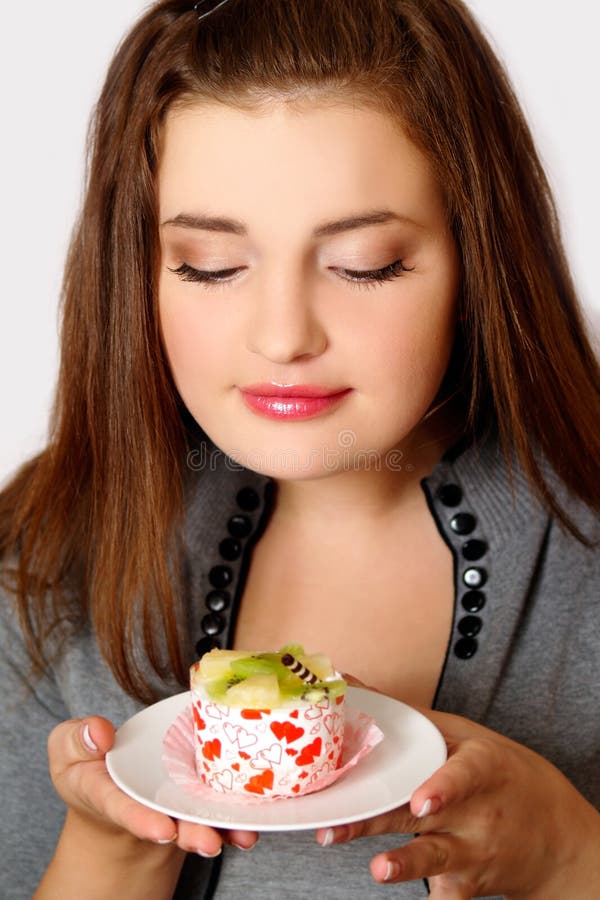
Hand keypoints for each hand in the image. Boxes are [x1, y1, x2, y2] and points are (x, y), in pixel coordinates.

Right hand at [48, 716, 257, 856]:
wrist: (115, 784)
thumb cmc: (90, 764)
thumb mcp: (68, 749)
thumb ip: (76, 741)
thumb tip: (99, 732)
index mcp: (109, 795)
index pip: (124, 808)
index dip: (142, 820)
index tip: (162, 831)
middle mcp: (146, 806)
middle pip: (170, 823)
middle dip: (191, 833)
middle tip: (209, 843)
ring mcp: (175, 806)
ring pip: (199, 821)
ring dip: (221, 831)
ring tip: (242, 838)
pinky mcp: (197, 799)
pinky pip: (218, 811)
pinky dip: (236, 819)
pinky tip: (254, 824)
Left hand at [316, 707, 599, 898]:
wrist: (554, 832)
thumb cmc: (497, 771)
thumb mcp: (466, 736)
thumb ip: (411, 717)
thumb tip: (349, 683)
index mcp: (481, 768)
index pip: (464, 776)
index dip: (443, 788)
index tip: (420, 801)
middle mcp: (478, 812)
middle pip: (421, 816)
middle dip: (377, 822)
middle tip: (335, 829)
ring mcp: (474, 852)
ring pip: (435, 859)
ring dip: (405, 865)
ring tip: (378, 869)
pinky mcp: (468, 883)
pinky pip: (446, 897)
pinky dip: (433, 899)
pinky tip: (411, 899)